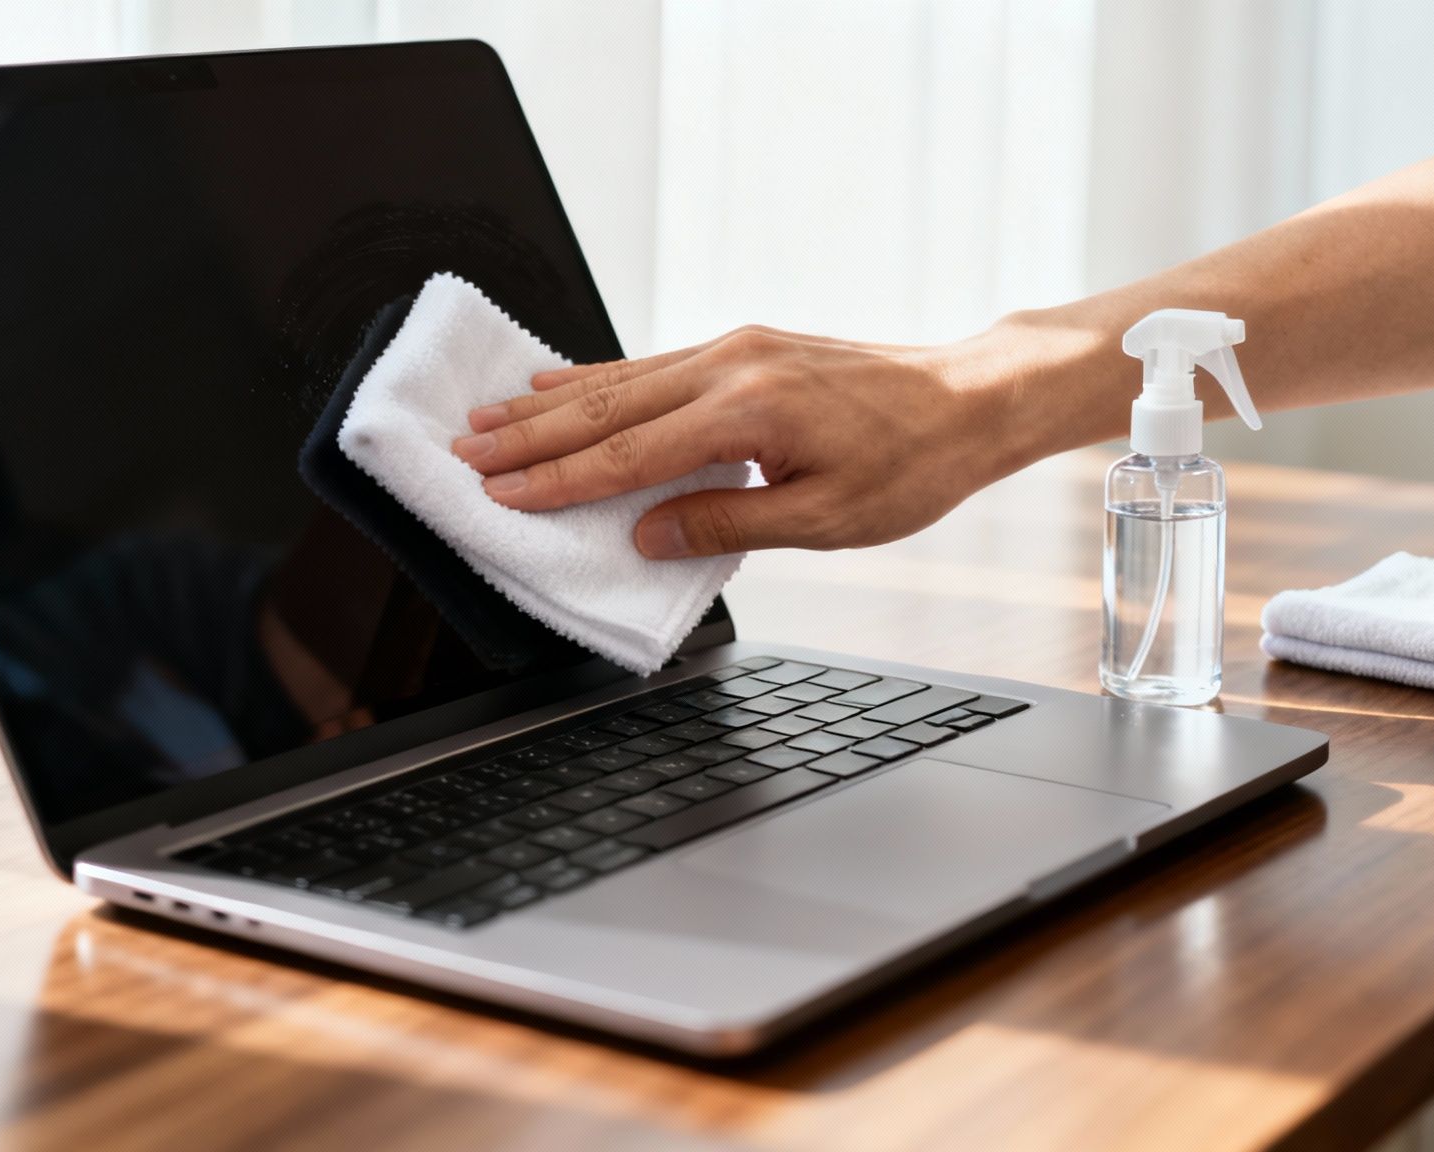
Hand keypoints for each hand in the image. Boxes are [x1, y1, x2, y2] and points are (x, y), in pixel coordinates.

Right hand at [449, 325, 1046, 557]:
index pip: (628, 456)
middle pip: (608, 407)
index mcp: (749, 412)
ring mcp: (737, 348)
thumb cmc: (912, 466)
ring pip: (622, 378)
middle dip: (530, 435)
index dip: (557, 480)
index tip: (499, 493)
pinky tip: (560, 382)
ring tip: (489, 417)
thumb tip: (646, 536)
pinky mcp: (747, 346)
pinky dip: (598, 377)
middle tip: (463, 453)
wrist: (971, 399)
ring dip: (550, 402)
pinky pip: (653, 364)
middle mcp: (732, 367)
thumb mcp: (828, 520)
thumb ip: (729, 524)